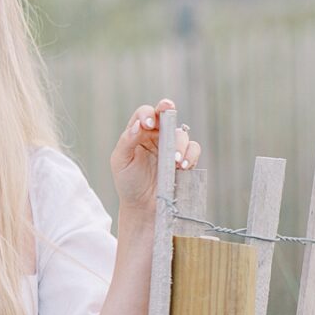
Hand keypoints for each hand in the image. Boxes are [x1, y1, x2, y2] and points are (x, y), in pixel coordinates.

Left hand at [110, 98, 201, 219]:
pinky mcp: (185, 159)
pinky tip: (183, 167)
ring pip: (181, 133)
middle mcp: (156, 136)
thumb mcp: (121, 161)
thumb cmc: (128, 182)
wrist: (143, 206)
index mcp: (138, 132)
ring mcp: (172, 146)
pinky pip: (193, 149)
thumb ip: (127, 141)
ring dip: (179, 143)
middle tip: (168, 108)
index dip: (147, 114)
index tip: (147, 125)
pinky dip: (191, 155)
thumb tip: (138, 125)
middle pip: (165, 115)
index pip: (144, 114)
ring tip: (175, 161)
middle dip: (167, 108)